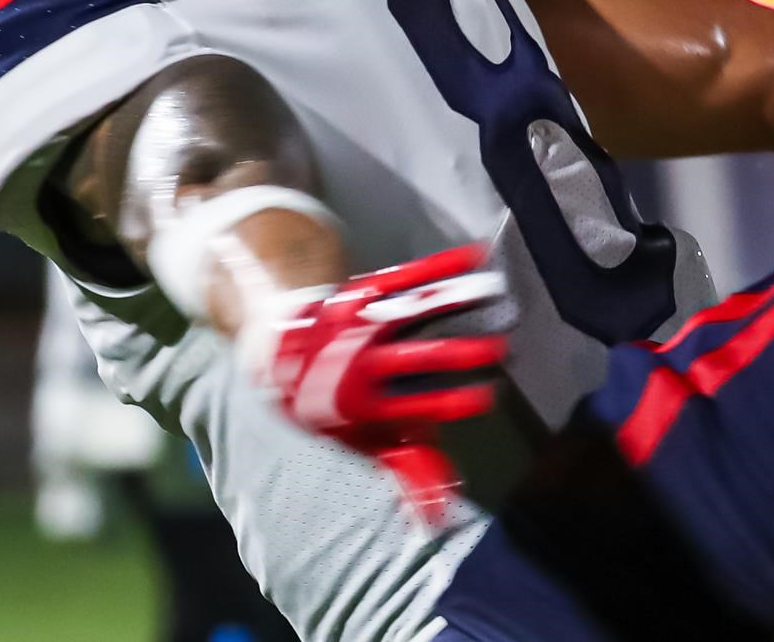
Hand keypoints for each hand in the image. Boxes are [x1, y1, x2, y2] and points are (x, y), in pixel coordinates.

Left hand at [251, 243, 507, 523]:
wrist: (275, 348)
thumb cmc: (324, 409)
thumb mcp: (353, 447)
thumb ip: (400, 474)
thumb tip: (438, 515)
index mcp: (359, 406)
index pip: (412, 406)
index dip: (449, 402)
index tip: (487, 397)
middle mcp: (358, 362)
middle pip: (415, 358)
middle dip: (457, 353)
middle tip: (498, 350)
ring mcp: (360, 322)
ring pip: (412, 310)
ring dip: (454, 300)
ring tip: (493, 292)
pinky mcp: (363, 291)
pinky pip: (404, 274)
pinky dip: (438, 265)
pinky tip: (473, 258)